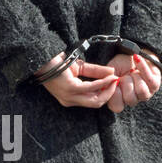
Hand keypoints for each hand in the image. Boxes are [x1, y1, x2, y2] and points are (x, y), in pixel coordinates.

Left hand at [34, 51, 160, 111]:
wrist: (43, 58)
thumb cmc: (58, 63)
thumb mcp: (80, 68)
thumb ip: (96, 72)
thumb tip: (112, 73)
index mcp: (72, 99)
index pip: (93, 101)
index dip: (106, 94)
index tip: (115, 84)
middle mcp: (70, 101)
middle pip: (97, 103)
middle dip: (110, 93)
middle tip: (118, 82)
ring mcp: (70, 96)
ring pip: (96, 99)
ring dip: (108, 89)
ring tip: (115, 79)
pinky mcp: (71, 89)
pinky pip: (91, 87)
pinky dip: (102, 82)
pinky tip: (109, 76)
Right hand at [104, 51, 161, 113]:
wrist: (133, 53)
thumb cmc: (120, 64)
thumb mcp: (110, 72)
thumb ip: (107, 81)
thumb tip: (107, 87)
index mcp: (121, 99)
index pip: (117, 107)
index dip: (115, 94)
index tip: (115, 81)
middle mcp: (134, 99)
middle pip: (130, 99)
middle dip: (125, 83)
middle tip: (125, 75)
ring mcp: (146, 93)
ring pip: (141, 91)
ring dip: (135, 77)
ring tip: (133, 71)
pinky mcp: (155, 84)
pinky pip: (149, 79)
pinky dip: (142, 66)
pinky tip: (136, 59)